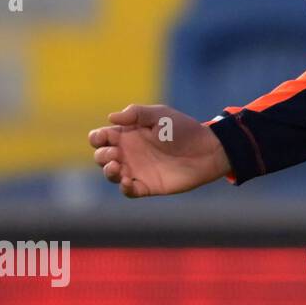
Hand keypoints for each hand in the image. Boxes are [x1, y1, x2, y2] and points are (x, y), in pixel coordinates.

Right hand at [88, 103, 230, 197]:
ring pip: (111, 174)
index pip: (101, 138)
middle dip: (102, 156)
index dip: (97, 138)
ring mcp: (137, 170)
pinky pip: (128, 191)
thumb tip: (111, 117)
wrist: (207, 149)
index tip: (105, 137)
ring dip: (108, 171)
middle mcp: (129, 153)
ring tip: (117, 167)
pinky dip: (124, 188)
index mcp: (128, 134)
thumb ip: (136, 113)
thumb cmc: (184, 129)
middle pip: (101, 157)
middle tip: (115, 154)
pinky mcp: (148, 185)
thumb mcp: (160, 115)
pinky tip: (127, 182)